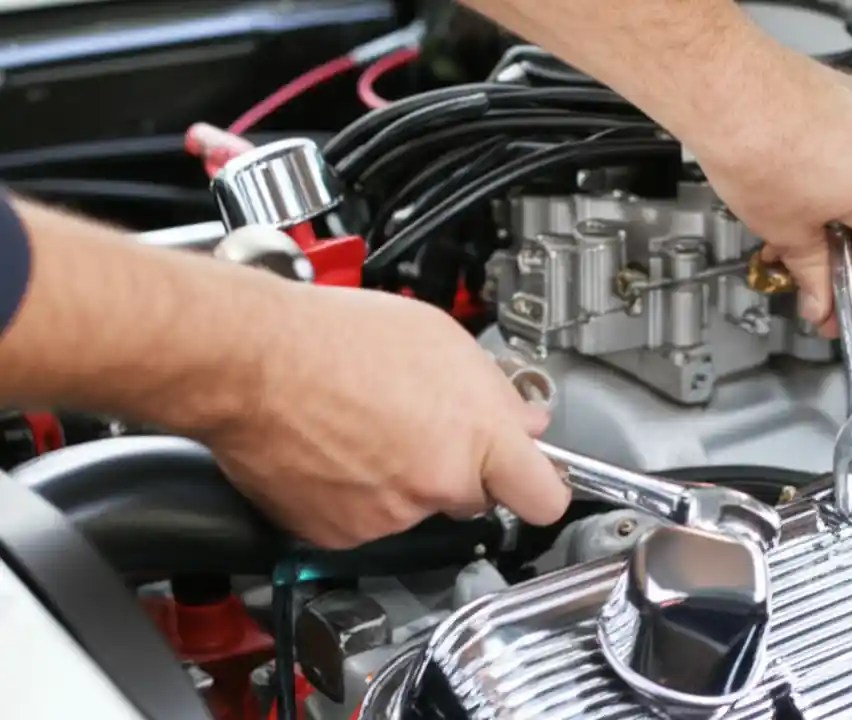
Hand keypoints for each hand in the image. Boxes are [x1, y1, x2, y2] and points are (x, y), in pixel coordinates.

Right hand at [197, 282, 569, 548]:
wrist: (252, 361)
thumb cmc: (337, 337)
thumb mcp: (441, 339)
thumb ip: (493, 389)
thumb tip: (521, 418)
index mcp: (477, 432)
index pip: (545, 496)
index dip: (542, 487)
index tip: (536, 480)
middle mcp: (440, 481)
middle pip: (476, 497)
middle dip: (458, 468)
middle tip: (420, 425)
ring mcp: (391, 513)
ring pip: (417, 507)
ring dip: (402, 478)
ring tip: (365, 425)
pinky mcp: (343, 533)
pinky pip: (367, 521)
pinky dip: (356, 496)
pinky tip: (337, 450)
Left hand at [689, 48, 851, 336]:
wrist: (727, 87)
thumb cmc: (758, 145)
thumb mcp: (788, 233)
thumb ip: (812, 274)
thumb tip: (818, 299)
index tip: (831, 318)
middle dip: (836, 259)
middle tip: (803, 280)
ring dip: (830, 223)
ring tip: (787, 238)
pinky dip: (829, 185)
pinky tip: (794, 198)